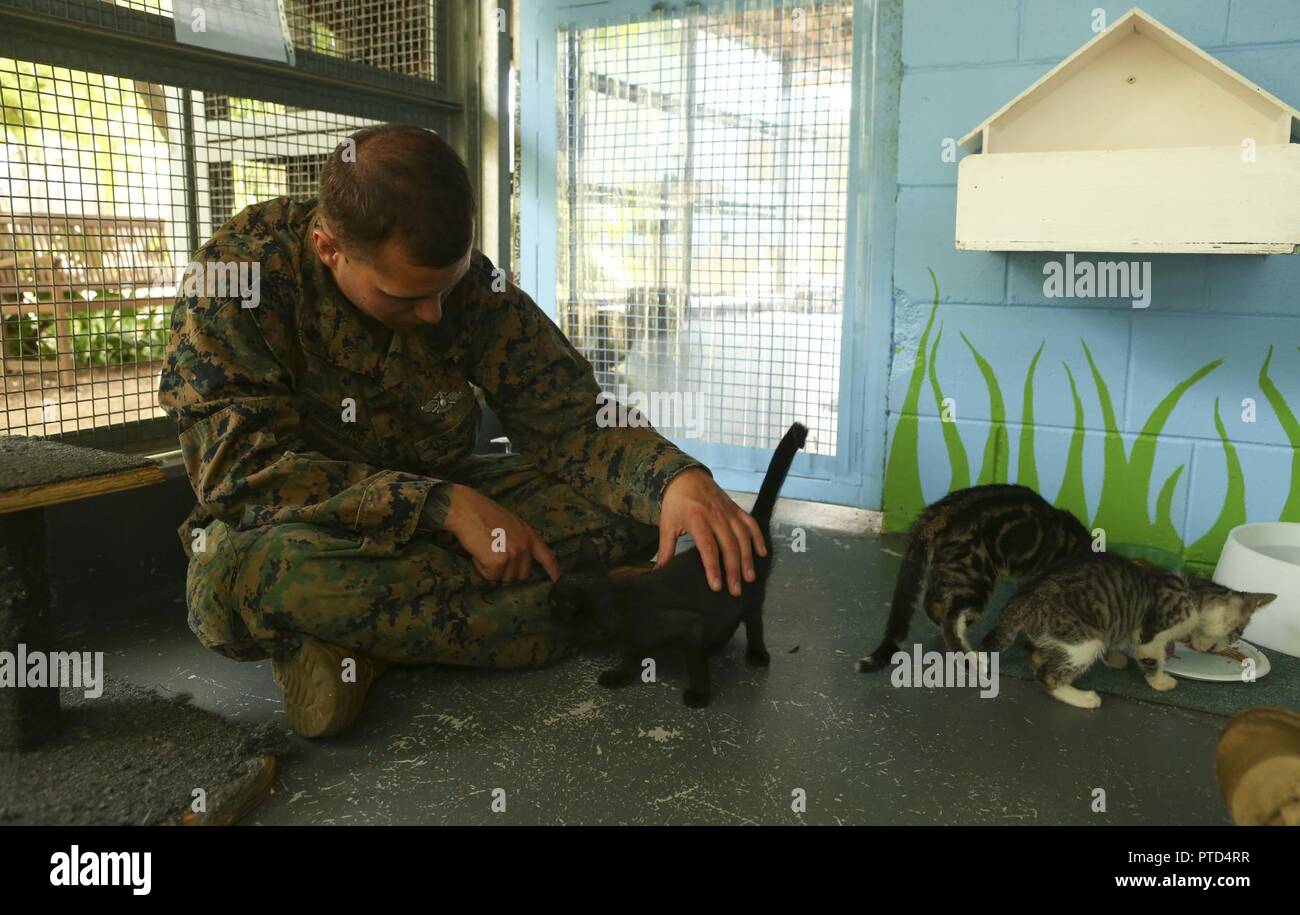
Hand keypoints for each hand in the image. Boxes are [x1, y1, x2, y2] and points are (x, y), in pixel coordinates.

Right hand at [441, 484, 560, 583]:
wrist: (466, 509)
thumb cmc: (483, 513)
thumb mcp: (511, 524)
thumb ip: (519, 539)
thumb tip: (519, 558)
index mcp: (529, 535)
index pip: (547, 556)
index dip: (552, 570)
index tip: (557, 579)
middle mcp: (525, 546)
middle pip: (522, 574)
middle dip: (508, 571)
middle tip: (493, 555)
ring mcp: (513, 554)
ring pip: (505, 577)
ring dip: (493, 570)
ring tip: (484, 550)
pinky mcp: (499, 561)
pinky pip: (491, 576)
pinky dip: (482, 568)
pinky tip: (478, 552)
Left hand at [657, 468, 765, 595]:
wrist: (686, 476)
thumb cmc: (675, 502)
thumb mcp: (667, 524)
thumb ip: (666, 549)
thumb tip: (659, 572)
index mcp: (696, 520)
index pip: (708, 548)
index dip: (713, 568)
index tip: (716, 586)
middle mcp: (716, 516)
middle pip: (729, 546)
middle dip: (733, 570)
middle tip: (735, 590)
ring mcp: (728, 512)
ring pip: (742, 537)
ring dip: (747, 558)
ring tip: (749, 578)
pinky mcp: (736, 508)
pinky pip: (751, 523)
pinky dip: (758, 538)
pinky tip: (761, 553)